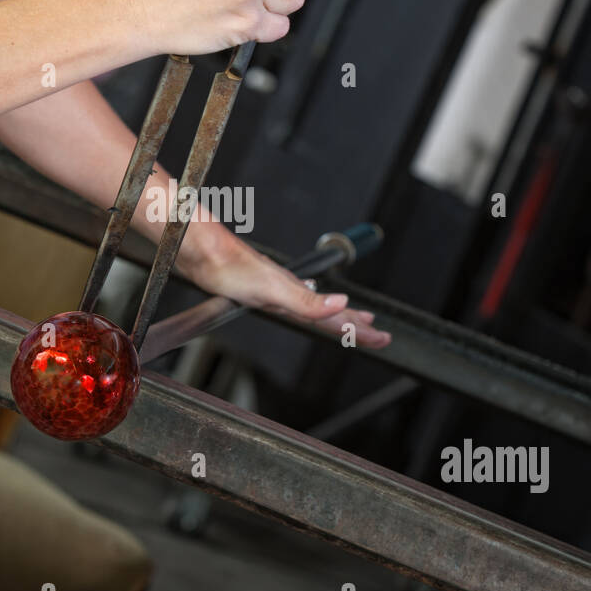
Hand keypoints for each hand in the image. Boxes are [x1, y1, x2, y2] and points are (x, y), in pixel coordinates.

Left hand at [176, 225, 391, 350]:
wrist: (206, 253)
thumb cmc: (234, 270)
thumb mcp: (275, 290)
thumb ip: (308, 301)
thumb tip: (341, 304)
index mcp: (299, 294)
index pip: (338, 316)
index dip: (360, 329)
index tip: (383, 337)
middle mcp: (294, 291)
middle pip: (333, 311)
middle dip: (357, 324)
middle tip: (380, 333)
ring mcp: (280, 290)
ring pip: (318, 306)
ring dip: (339, 315)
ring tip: (356, 317)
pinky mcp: (263, 290)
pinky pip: (299, 303)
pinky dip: (313, 307)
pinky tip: (307, 305)